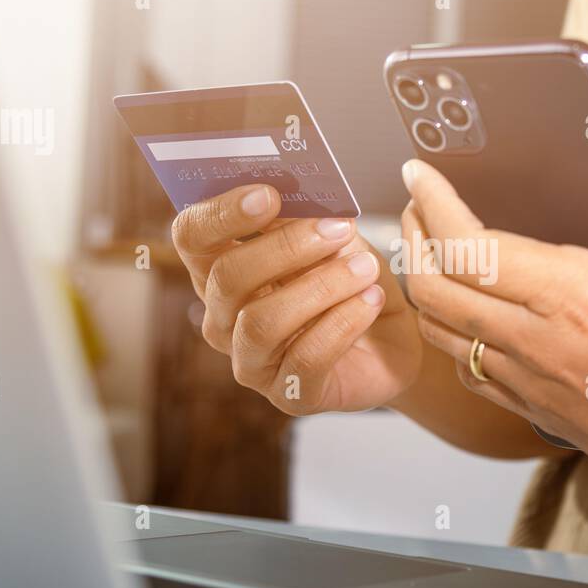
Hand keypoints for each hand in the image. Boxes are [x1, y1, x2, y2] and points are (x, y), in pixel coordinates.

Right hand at [172, 184, 421, 413]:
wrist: (394, 340)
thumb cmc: (354, 283)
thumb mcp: (337, 241)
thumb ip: (310, 218)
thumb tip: (298, 193)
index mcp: (223, 270)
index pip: (193, 237)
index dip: (221, 213)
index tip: (268, 194)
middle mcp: (223, 318)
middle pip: (227, 278)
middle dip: (286, 248)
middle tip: (338, 229)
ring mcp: (251, 361)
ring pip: (262, 322)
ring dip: (320, 287)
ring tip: (365, 267)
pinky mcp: (289, 394)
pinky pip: (305, 358)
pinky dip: (342, 323)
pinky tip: (370, 301)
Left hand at [401, 105, 587, 554]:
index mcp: (581, 303)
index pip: (472, 246)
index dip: (433, 203)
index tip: (420, 171)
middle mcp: (543, 347)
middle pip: (436, 290)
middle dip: (413, 238)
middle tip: (419, 203)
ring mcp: (537, 389)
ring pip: (443, 334)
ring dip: (424, 284)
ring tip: (432, 248)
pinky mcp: (544, 418)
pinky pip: (470, 373)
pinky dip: (449, 333)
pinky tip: (470, 315)